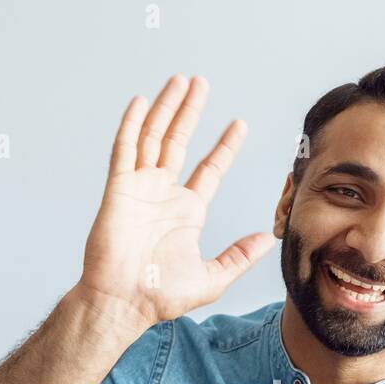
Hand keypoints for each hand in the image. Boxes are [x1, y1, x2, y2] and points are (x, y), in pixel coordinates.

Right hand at [77, 74, 275, 325]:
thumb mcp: (212, 278)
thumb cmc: (160, 296)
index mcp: (186, 212)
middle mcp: (164, 194)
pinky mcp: (119, 189)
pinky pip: (125, 150)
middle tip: (201, 83)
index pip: (209, 169)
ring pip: (154, 137)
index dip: (224, 146)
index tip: (239, 124)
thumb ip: (238, 257)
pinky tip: (141, 102)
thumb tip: (265, 239)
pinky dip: (132, 125)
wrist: (124, 302)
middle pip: (179, 142)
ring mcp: (140, 189)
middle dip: (191, 112)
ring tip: (180, 81)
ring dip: (166, 108)